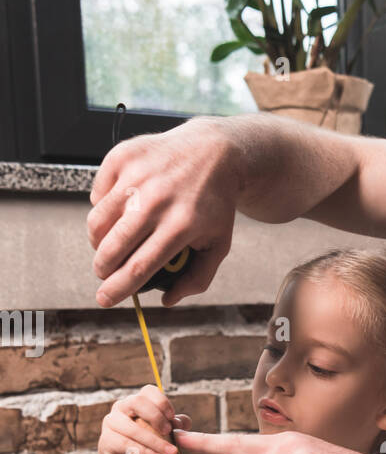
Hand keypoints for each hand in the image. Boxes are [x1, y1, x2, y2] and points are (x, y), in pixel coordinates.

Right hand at [87, 117, 239, 308]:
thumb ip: (198, 278)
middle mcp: (156, 200)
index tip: (104, 300)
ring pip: (97, 222)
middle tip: (104, 273)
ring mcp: (136, 176)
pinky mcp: (122, 158)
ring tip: (112, 244)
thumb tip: (167, 301)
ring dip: (98, 242)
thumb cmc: (213, 205)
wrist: (213, 152)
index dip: (117, 289)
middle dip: (102, 269)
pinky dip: (104, 209)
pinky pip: (98, 196)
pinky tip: (122, 208)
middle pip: (112, 247)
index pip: (138, 267)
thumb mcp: (219, 244)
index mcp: (181, 226)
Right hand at [97, 385, 190, 453]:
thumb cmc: (144, 448)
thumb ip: (173, 426)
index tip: (172, 417)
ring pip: (132, 428)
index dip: (162, 402)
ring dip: (155, 441)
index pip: (148, 391)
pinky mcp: (106, 441)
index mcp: (135, 402)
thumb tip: (182, 422)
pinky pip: (126, 445)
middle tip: (168, 432)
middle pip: (137, 402)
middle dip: (156, 417)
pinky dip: (146, 452)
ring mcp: (111, 423)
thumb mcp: (162, 435)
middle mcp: (121, 408)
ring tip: (171, 452)